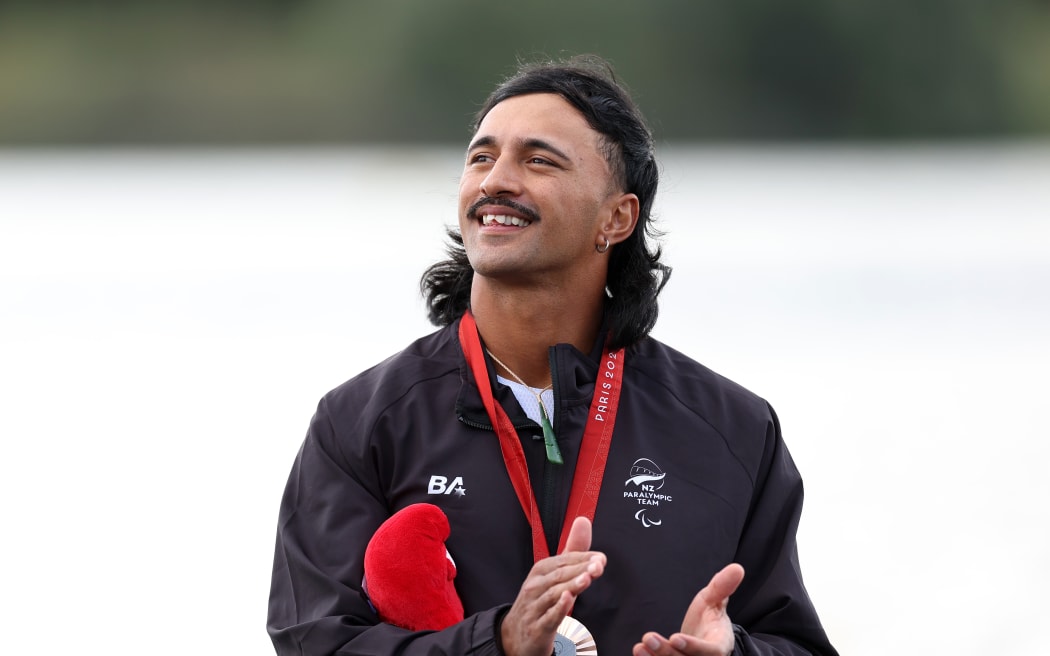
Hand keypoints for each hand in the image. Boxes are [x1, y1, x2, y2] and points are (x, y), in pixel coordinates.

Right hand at [500, 517, 605, 655]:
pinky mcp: (537, 628)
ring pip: (554, 593)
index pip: (564, 561)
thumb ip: (573, 550)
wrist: (515, 634)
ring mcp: (534, 607)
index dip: (583, 558)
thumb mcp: (555, 574)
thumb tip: (583, 520)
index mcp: (541, 570)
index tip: (600, 559)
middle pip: (560, 575)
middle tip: (599, 566)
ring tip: (587, 578)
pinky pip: (548, 617)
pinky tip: (568, 600)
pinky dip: (558, 608)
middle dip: (580, 569)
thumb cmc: (540, 600)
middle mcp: (535, 586)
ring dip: (571, 585)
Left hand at [632, 563, 744, 655]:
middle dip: (667, 652)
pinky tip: (639, 651)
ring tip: (640, 647)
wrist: (705, 638)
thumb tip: (737, 568)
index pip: (710, 651)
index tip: (675, 638)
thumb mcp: (715, 600)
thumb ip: (723, 587)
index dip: (693, 646)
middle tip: (649, 638)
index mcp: (718, 646)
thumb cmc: (710, 619)